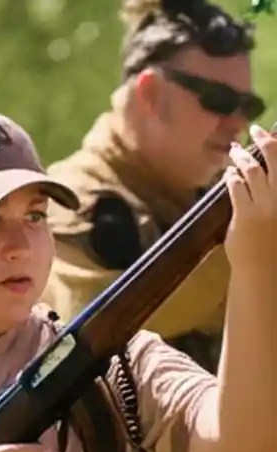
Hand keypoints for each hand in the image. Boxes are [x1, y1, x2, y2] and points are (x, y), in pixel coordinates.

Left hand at [223, 124, 276, 269]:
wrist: (267, 270)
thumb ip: (273, 189)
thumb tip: (269, 174)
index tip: (272, 132)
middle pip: (275, 160)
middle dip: (265, 141)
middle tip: (255, 130)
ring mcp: (266, 205)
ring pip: (253, 171)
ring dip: (243, 158)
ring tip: (236, 151)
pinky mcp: (245, 214)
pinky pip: (237, 187)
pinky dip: (233, 176)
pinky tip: (229, 172)